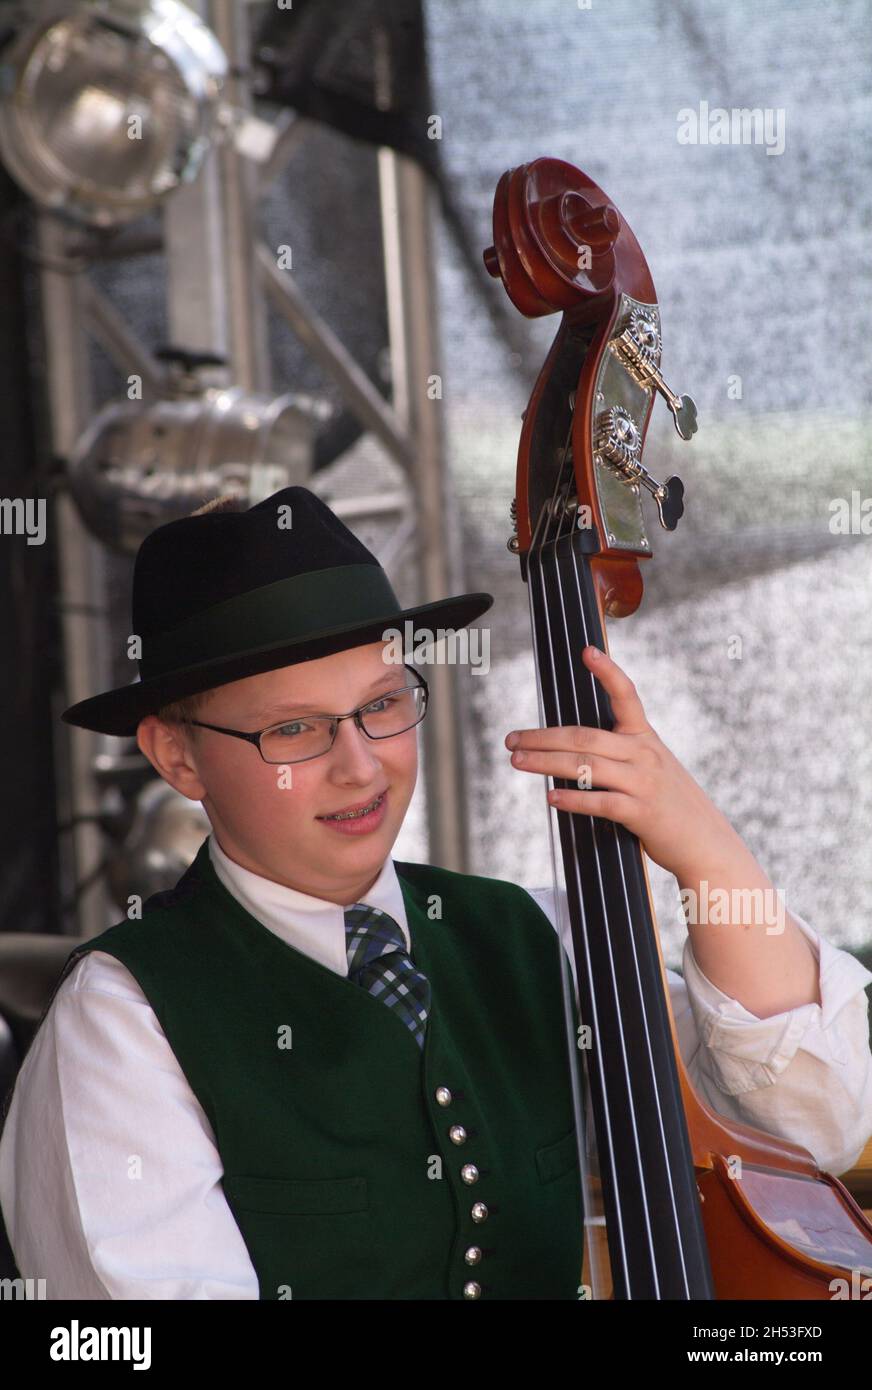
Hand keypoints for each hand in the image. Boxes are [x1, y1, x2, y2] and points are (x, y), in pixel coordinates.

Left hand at [504, 644, 741, 880]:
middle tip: (512, 740)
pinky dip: (572, 799)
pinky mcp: (640, 812)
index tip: (586, 651)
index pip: (626, 695)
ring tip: (518, 761)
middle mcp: (644, 754)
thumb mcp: (652, 768)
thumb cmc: (671, 806)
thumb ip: (620, 756)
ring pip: (584, 765)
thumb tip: (570, 752)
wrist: (705, 843)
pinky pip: (599, 801)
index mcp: (645, 738)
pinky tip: (551, 797)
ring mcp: (643, 782)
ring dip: (545, 763)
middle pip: (584, 736)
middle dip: (542, 737)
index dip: (608, 671)